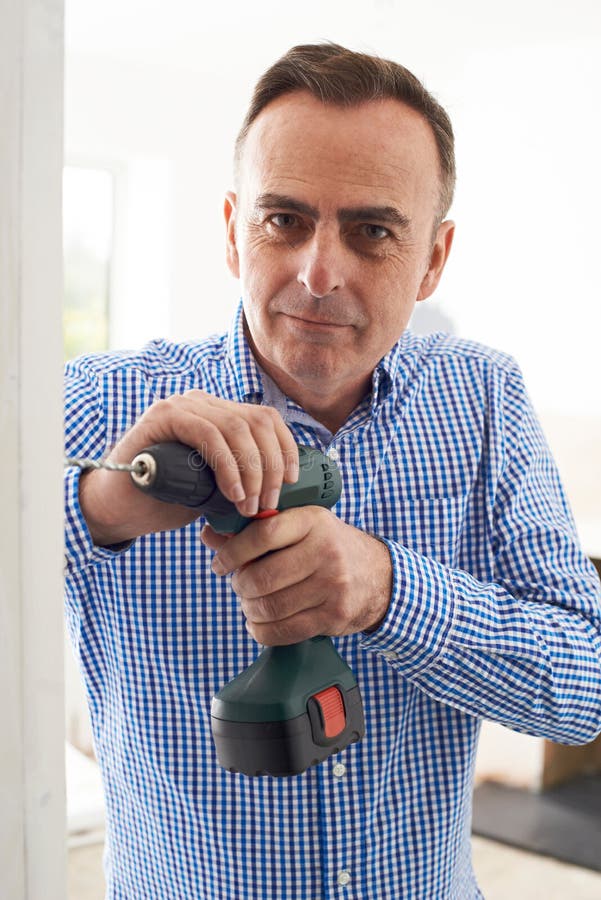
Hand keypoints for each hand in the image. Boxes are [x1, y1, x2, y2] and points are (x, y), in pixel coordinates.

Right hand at [78, 391, 298, 545]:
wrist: (117, 508)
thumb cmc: (166, 500)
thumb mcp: (216, 487)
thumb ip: (242, 477)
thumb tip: (280, 489)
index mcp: (217, 414)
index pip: (266, 418)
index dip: (286, 447)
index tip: (293, 481)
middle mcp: (201, 403)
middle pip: (257, 421)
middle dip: (272, 465)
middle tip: (269, 503)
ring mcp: (181, 406)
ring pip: (237, 427)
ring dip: (252, 470)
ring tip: (250, 504)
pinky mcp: (162, 417)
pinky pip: (209, 434)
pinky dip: (228, 465)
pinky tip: (233, 492)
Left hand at [201, 507, 391, 644]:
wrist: (379, 576)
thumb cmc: (329, 547)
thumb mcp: (300, 527)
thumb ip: (254, 531)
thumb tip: (209, 535)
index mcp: (313, 521)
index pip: (262, 534)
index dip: (232, 552)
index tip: (220, 564)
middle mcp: (326, 551)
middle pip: (262, 577)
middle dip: (240, 586)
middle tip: (240, 586)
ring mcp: (333, 585)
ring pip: (270, 607)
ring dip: (250, 610)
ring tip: (251, 604)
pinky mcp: (334, 615)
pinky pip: (284, 631)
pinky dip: (262, 631)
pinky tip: (259, 624)